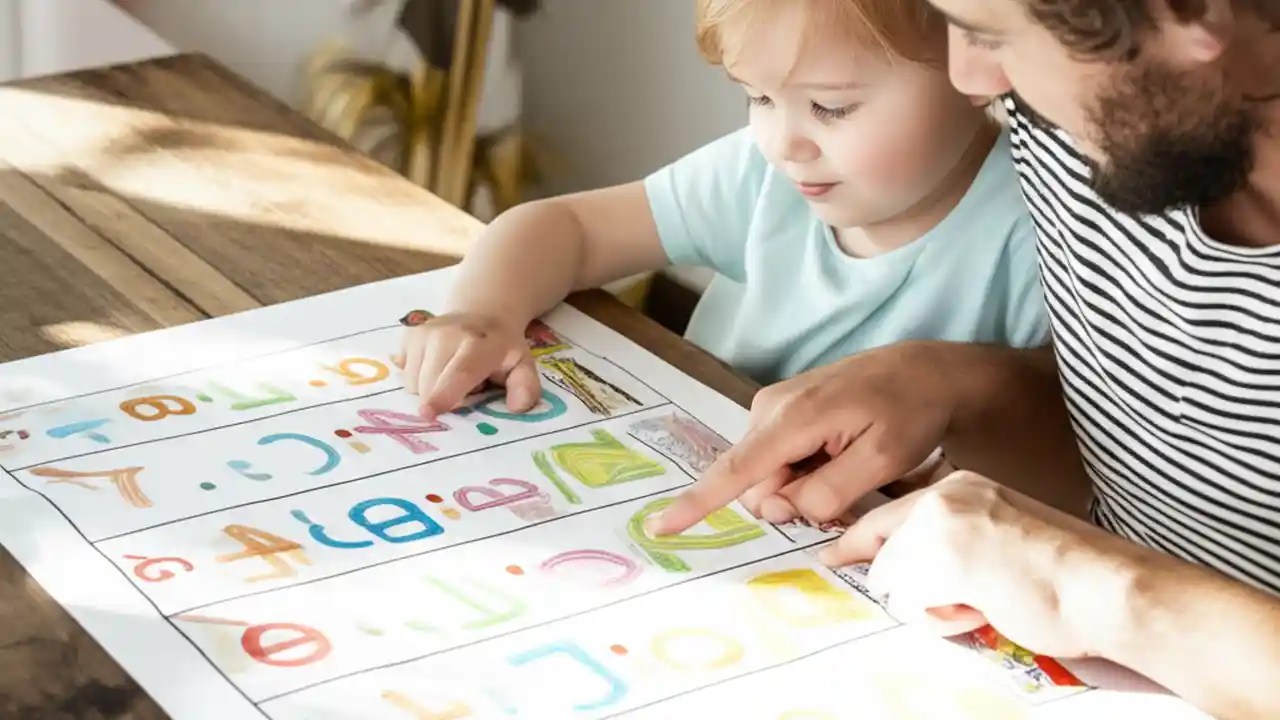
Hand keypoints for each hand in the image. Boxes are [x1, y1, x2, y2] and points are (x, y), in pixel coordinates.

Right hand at [394, 313, 539, 417]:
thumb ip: (525, 387)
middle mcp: (446, 334)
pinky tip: (437, 364)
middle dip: (443, 398)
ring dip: (430, 389)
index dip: (443, 395)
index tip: (428, 413)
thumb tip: (518, 407)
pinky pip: (403, 373)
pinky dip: (418, 377)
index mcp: (479, 344)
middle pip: (429, 385)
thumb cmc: (503, 349)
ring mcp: (424, 332)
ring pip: (413, 383)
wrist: (484, 313)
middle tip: (466, 386)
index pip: (459, 372)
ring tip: (451, 374)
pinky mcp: (409, 335)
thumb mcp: (523, 366)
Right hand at [647, 341, 962, 535]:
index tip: (659, 527)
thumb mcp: (882, 460)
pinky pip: (778, 459)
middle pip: (756, 483)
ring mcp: (773, 407)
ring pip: (768, 474)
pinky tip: (839, 459)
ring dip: (801, 486)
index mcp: (792, 419)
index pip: (734, 470)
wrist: (926, 371)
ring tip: (849, 468)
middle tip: (846, 490)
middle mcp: (770, 409)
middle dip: (790, 500)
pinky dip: (805, 471)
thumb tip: (780, 507)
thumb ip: (828, 491)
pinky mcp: (782, 411)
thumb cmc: (910, 411)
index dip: (696, 503)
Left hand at [821, 471, 1129, 659]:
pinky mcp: (943, 559)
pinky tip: (980, 610)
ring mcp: (941, 526)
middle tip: (947, 600)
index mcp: (960, 487)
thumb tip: (913, 573)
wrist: (1106, 586)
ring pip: (893, 580)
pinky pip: (908, 603)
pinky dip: (939, 619)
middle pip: (883, 549)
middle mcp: (944, 497)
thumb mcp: (999, 537)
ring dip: (930, 606)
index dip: (860, 540)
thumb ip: (954, 543)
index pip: (889, 513)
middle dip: (902, 584)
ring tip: (981, 603)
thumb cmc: (1064, 574)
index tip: (835, 554)